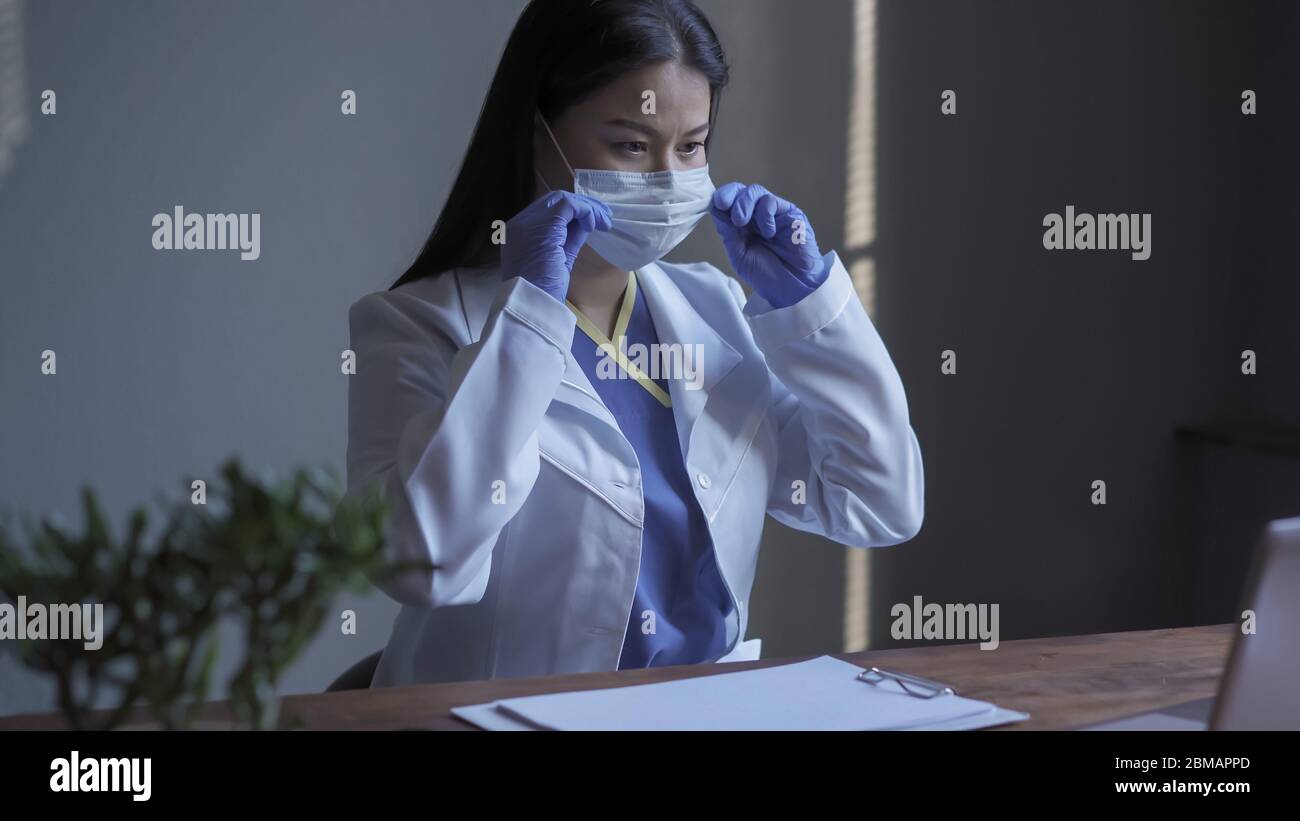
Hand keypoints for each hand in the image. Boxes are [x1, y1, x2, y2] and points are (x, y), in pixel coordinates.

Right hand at [500, 191, 611, 301]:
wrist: (533, 304)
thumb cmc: (544, 291)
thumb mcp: (558, 260)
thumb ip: (567, 239)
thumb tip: (585, 223)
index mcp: (518, 233)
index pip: (547, 211)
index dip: (572, 212)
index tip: (592, 222)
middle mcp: (520, 223)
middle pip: (554, 201)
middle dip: (582, 206)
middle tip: (604, 217)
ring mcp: (529, 222)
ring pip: (562, 199)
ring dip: (588, 208)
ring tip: (604, 222)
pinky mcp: (544, 224)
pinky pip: (569, 205)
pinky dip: (586, 211)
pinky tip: (594, 225)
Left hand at [710, 182, 827, 308]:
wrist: (791, 287)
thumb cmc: (766, 274)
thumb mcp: (739, 256)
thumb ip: (728, 234)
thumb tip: (715, 211)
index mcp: (741, 224)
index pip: (729, 202)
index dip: (720, 198)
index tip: (714, 204)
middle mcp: (756, 215)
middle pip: (740, 191)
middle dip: (729, 195)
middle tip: (723, 205)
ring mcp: (773, 213)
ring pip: (756, 192)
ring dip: (744, 203)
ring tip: (741, 222)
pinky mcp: (789, 213)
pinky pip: (772, 202)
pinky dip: (765, 214)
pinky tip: (768, 232)